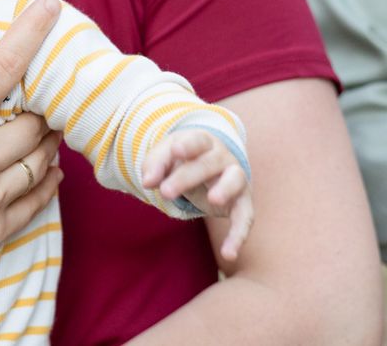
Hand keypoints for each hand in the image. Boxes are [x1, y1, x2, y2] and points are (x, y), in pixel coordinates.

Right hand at [0, 0, 64, 293]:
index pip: (5, 68)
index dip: (31, 32)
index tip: (50, 6)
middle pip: (37, 117)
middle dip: (46, 91)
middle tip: (46, 77)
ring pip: (43, 158)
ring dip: (49, 133)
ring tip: (44, 116)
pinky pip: (37, 201)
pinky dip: (48, 178)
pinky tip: (45, 166)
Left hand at [142, 129, 252, 261]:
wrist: (206, 168)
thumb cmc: (182, 160)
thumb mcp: (165, 157)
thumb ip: (154, 165)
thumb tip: (148, 182)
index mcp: (202, 142)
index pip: (196, 140)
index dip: (188, 145)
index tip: (177, 150)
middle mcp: (223, 157)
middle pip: (208, 163)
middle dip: (186, 177)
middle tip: (165, 192)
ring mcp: (236, 178)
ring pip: (235, 180)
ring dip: (225, 189)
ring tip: (213, 200)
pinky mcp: (242, 202)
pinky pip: (245, 217)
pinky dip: (238, 235)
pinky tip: (229, 253)